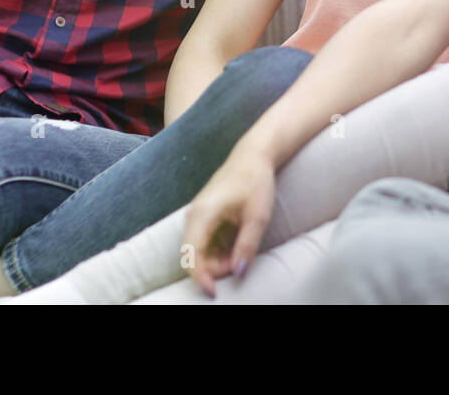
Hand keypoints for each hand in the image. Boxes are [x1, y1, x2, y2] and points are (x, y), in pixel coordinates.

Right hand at [182, 144, 276, 296]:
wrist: (253, 156)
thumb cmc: (255, 182)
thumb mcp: (257, 216)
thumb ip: (247, 246)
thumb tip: (239, 273)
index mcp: (202, 215)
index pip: (191, 256)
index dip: (201, 278)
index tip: (215, 293)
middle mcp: (193, 216)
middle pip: (193, 256)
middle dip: (214, 269)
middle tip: (240, 265)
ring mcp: (196, 216)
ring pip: (198, 251)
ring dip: (216, 261)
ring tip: (241, 255)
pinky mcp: (203, 216)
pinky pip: (204, 242)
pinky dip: (218, 251)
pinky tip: (236, 248)